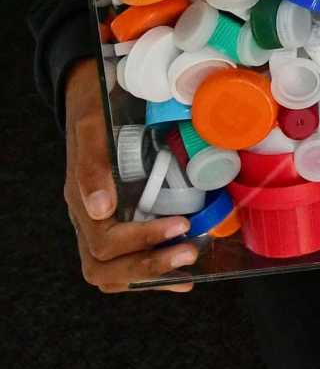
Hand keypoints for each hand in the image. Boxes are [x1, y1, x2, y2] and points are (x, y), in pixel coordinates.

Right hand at [61, 57, 195, 292]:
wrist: (94, 93)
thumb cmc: (96, 109)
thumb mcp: (94, 127)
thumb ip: (94, 166)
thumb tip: (101, 209)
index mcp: (81, 200)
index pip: (104, 241)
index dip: (142, 240)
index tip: (180, 224)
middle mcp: (89, 218)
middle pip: (104, 267)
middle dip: (149, 265)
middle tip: (190, 251)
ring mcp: (101, 223)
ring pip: (113, 272)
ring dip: (151, 275)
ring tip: (189, 262)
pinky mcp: (120, 221)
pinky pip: (127, 261)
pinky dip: (153, 274)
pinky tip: (182, 276)